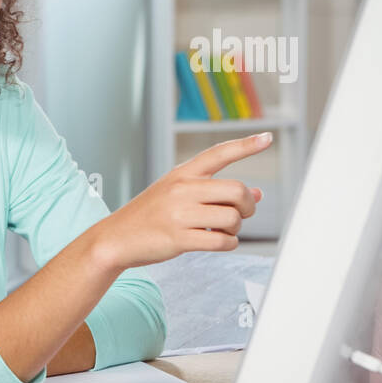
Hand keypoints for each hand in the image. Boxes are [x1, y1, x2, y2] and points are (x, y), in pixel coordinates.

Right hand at [94, 132, 270, 269]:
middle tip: (241, 214)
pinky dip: (228, 244)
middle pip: (237, 190)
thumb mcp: (176, 196)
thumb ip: (214, 193)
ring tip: (221, 231)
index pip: (218, 153)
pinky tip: (218, 242)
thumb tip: (256, 193)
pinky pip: (221, 241)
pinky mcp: (178, 238)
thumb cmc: (148, 216)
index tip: (267, 138)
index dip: (245, 146)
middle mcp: (181, 189)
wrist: (114, 239)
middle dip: (247, 206)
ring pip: (232, 218)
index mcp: (180, 174)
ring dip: (235, 229)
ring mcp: (178, 214)